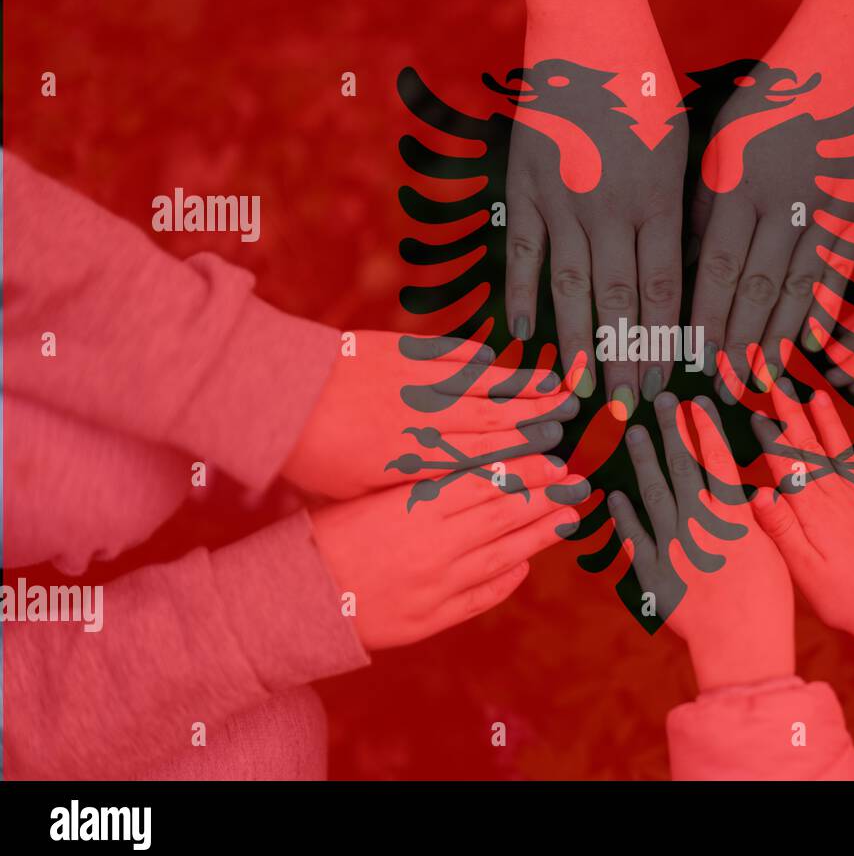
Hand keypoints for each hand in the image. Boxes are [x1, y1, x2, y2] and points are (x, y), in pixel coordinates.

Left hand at [282, 331, 575, 499]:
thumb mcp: (358, 492)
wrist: (276, 397)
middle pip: (496, 422)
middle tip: (575, 419)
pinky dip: (479, 358)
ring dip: (523, 388)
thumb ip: (406, 491)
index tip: (557, 463)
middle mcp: (426, 421)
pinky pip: (452, 355)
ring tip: (558, 387)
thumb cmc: (310, 456)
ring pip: (483, 387)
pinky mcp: (403, 353)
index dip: (526, 462)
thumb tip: (441, 501)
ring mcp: (418, 383)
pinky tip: (500, 360)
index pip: (484, 463)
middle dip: (540, 422)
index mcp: (417, 461)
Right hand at [310, 453, 586, 649]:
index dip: (525, 470)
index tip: (553, 459)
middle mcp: (434, 544)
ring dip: (539, 536)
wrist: (293, 600)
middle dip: (544, 497)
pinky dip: (506, 581)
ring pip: (502, 555)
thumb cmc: (323, 536)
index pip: (486, 480)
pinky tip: (524, 566)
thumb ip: (418, 483)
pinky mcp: (431, 619)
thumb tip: (465, 464)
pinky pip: (481, 597)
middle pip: (503, 515)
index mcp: (415, 505)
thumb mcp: (368, 494)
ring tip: (567, 519)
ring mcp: (437, 585)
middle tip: (576, 483)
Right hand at [506, 0, 686, 408]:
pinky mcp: (525, 187)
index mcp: (661, 199)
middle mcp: (613, 207)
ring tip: (581, 389)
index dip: (664, 344)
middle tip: (627, 410)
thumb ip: (680, 216)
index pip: (664, 290)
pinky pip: (522, 251)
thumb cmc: (648, 94)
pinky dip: (521, 292)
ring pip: (570, 286)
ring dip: (577, 342)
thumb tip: (686, 283)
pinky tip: (524, 333)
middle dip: (625, 361)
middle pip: (620, 301)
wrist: (589, 33)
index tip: (666, 386)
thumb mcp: (681, 154)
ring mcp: (563, 199)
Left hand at [608, 393, 794, 691]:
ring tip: (634, 433)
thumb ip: (758, 520)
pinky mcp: (655, 571)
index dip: (705, 428)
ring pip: (654, 493)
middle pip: (682, 466)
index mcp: (733, 516)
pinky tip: (613, 497)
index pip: (716, 459)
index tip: (695, 404)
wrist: (741, 642)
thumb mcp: (774, 551)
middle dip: (671, 431)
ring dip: (644, 460)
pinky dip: (623, 517)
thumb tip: (751, 491)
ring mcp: (673, 545)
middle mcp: (700, 523)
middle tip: (661, 403)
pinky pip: (635, 538)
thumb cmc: (768, 600)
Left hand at [688, 0, 853, 395]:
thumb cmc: (768, 99)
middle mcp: (783, 199)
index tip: (692, 360)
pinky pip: (838, 270)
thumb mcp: (720, 142)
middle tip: (725, 390)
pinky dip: (823, 309)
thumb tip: (683, 270)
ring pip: (798, 286)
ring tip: (763, 381)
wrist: (846, 56)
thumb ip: (704, 205)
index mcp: (738, 180)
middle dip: (739, 343)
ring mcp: (827, 205)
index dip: (706, 318)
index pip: (717, 266)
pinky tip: (811, 344)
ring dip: (779, 338)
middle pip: (757, 286)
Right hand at [749, 382, 853, 679]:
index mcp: (815, 510)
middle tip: (778, 381)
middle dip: (791, 411)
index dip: (768, 431)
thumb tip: (757, 492)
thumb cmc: (847, 600)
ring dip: (826, 420)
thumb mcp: (806, 572)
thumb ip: (782, 530)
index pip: (786, 460)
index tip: (752, 401)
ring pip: (841, 449)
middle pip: (811, 445)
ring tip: (814, 392)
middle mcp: (840, 496)